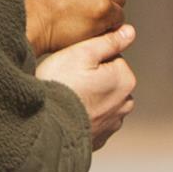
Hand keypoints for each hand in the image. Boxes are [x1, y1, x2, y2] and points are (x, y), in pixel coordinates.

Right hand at [39, 24, 137, 144]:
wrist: (43, 126)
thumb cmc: (60, 85)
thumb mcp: (82, 52)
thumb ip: (109, 41)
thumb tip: (129, 32)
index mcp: (125, 80)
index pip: (111, 58)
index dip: (89, 58)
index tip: (74, 65)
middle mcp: (125, 103)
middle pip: (108, 80)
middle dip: (91, 78)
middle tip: (68, 81)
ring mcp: (112, 123)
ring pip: (101, 101)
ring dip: (88, 98)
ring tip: (67, 98)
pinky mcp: (99, 139)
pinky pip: (92, 120)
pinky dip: (83, 116)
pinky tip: (68, 114)